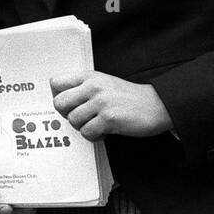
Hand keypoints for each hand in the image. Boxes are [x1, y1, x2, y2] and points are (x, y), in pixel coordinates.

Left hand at [51, 71, 172, 139]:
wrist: (157, 104)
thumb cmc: (129, 97)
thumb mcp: (104, 83)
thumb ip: (83, 88)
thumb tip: (61, 101)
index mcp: (89, 77)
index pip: (56, 83)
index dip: (58, 96)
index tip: (68, 104)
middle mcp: (93, 87)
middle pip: (59, 104)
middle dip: (67, 114)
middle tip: (81, 117)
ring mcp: (101, 103)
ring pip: (73, 120)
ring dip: (83, 127)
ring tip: (96, 124)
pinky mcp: (109, 119)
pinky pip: (87, 132)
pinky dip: (93, 136)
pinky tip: (103, 132)